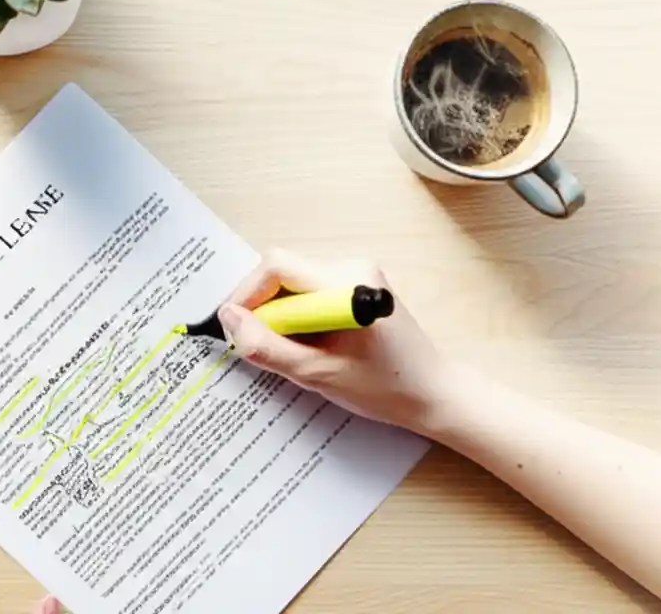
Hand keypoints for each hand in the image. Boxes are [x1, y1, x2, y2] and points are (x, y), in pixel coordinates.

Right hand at [217, 248, 477, 435]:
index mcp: (346, 283)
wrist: (432, 393)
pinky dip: (296, 316)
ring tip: (294, 351)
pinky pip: (308, 290)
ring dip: (280, 315)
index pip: (277, 266)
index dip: (247, 294)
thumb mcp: (316, 374)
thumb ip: (266, 346)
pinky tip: (310, 345)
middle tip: (265, 347)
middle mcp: (352, 267)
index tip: (237, 329)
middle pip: (281, 272)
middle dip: (264, 308)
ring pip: (292, 283)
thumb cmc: (383, 387)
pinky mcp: (356, 285)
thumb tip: (228, 318)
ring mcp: (356, 273)